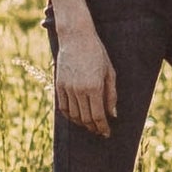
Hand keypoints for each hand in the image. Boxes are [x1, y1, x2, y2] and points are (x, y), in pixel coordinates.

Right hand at [52, 9, 116, 135]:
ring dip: (82, 123)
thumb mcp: (109, 72)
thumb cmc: (97, 53)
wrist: (76, 38)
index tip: (107, 133)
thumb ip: (111, 95)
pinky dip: (70, 116)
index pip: (98, 116)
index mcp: (94, 87)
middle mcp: (79, 90)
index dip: (103, 127)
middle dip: (94, 128)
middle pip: (86, 118)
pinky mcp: (59, 85)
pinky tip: (76, 117)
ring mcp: (67, 88)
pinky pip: (63, 107)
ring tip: (90, 125)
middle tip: (100, 131)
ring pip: (74, 115)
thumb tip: (113, 115)